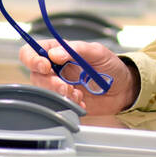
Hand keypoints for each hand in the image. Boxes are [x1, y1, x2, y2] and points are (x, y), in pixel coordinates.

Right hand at [18, 39, 139, 114]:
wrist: (123, 88)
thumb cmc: (110, 66)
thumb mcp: (97, 52)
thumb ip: (77, 50)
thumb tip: (54, 53)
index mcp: (58, 51)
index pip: (32, 52)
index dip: (33, 59)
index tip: (46, 66)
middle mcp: (55, 69)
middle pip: (35, 76)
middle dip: (49, 83)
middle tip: (66, 87)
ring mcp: (59, 86)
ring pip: (44, 92)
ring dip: (59, 95)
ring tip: (77, 94)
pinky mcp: (65, 101)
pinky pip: (57, 106)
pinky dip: (68, 105)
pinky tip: (82, 102)